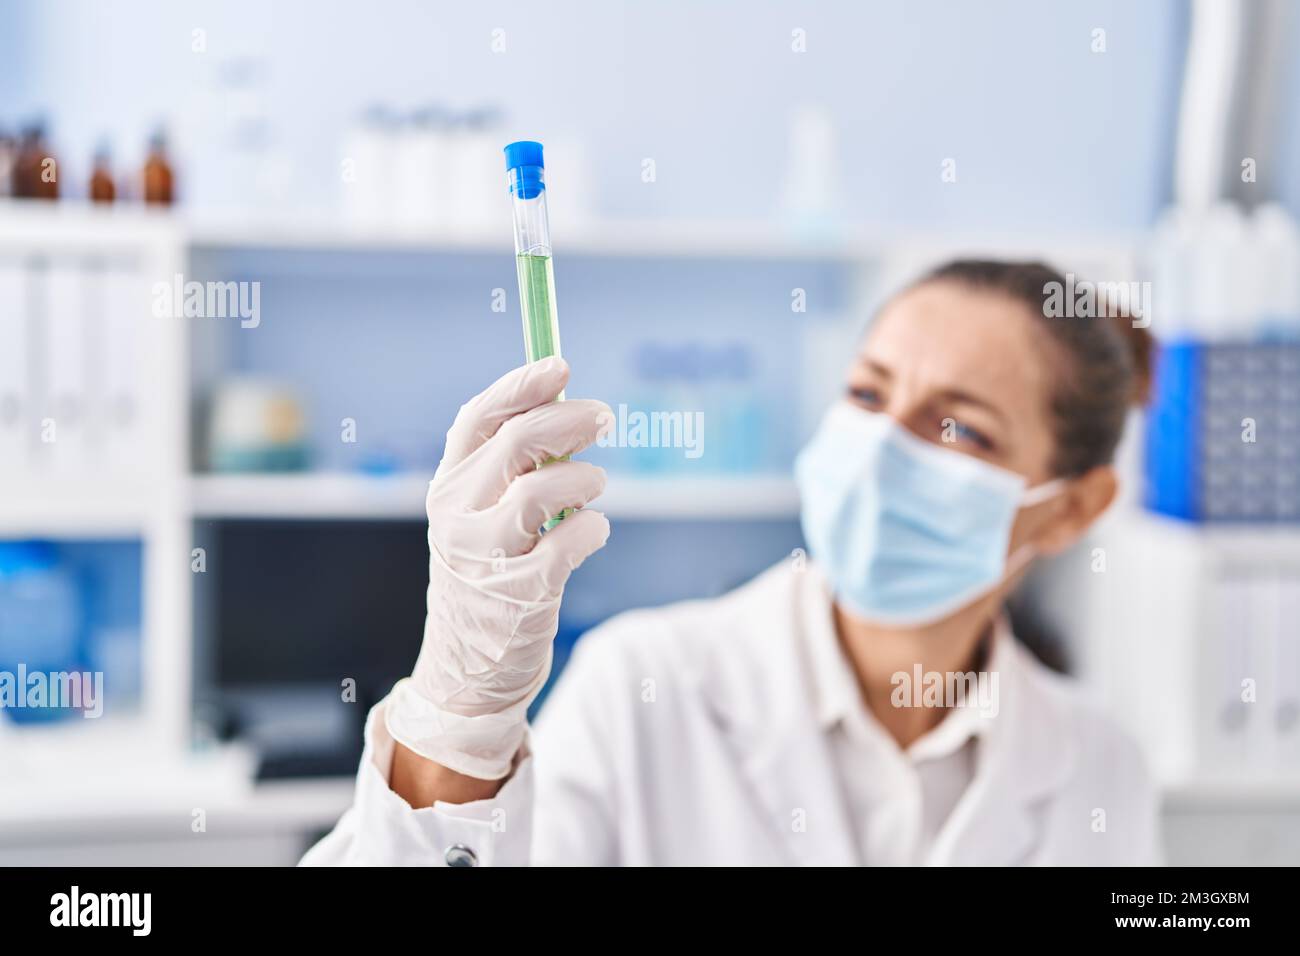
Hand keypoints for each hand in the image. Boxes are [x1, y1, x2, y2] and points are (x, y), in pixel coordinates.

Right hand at [386, 357, 610, 779]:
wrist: (466, 669)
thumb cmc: (487, 576)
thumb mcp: (479, 516)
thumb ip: (509, 468)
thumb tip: (565, 408)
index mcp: (447, 486)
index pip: (478, 419)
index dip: (521, 387)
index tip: (561, 367)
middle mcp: (458, 515)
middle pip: (517, 444)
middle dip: (570, 421)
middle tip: (605, 416)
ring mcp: (487, 555)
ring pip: (543, 490)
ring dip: (584, 479)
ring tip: (595, 486)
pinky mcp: (522, 592)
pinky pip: (572, 541)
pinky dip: (593, 528)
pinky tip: (591, 532)